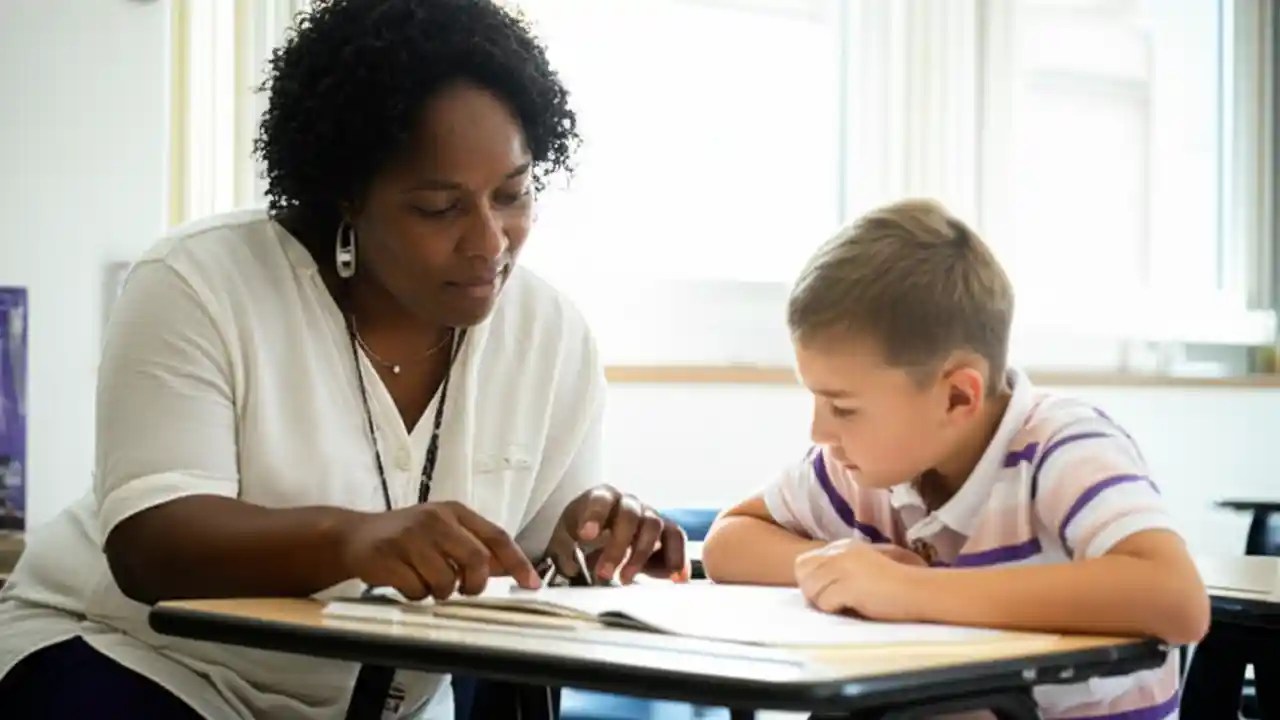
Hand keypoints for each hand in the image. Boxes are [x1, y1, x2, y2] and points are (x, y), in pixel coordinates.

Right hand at [338, 501, 540, 600]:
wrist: (355, 536)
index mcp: (454, 512)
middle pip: (476, 561)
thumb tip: (513, 569)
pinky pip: (416, 590)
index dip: (517, 562)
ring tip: (425, 581)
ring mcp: (410, 537)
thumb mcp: (444, 532)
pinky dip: (415, 595)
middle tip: (463, 589)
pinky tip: (405, 582)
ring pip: (445, 581)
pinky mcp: (387, 557)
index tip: (532, 584)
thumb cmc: (408, 537)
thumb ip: (476, 547)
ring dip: (439, 592)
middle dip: (474, 584)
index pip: (496, 536)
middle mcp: (435, 519)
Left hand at [547, 485, 688, 584]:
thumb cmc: (582, 538)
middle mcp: (629, 503)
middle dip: (617, 546)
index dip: (595, 515)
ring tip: (624, 580)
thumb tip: (569, 568)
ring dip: (640, 555)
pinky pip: (677, 539)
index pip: (601, 500)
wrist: (602, 542)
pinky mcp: (665, 532)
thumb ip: (564, 552)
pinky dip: (678, 558)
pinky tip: (677, 578)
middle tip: (603, 573)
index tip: (586, 536)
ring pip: (653, 526)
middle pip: (629, 515)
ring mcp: (649, 515)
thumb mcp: (565, 541)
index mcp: (602, 498)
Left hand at [794, 539, 922, 620]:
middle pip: (803, 574)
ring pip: (811, 589)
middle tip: (831, 602)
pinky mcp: (849, 585)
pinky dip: (834, 609)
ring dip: (823, 602)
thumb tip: (812, 588)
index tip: (825, 592)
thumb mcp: (864, 567)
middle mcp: (839, 552)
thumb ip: (840, 570)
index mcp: (842, 547)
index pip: (803, 562)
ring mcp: (843, 567)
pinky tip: (853, 607)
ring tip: (844, 605)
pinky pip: (825, 602)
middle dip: (811, 591)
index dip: (810, 581)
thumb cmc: (895, 584)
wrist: (919, 590)